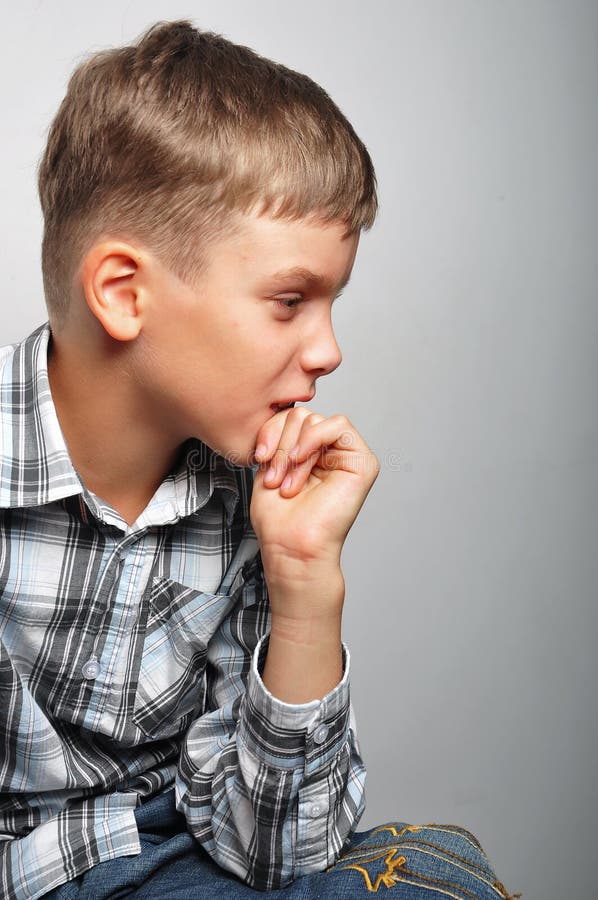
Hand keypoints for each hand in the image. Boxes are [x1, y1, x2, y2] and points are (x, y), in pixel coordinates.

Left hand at [251, 406, 379, 580]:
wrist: (290, 547)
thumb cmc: (278, 518)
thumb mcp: (270, 464)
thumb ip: (280, 435)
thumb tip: (286, 410)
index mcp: (308, 453)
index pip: (290, 418)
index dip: (270, 431)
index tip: (258, 456)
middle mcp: (329, 452)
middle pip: (301, 415)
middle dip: (281, 445)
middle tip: (275, 477)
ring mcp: (347, 456)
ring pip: (314, 420)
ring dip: (293, 450)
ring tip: (288, 482)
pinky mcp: (363, 462)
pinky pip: (339, 425)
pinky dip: (313, 438)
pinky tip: (301, 459)